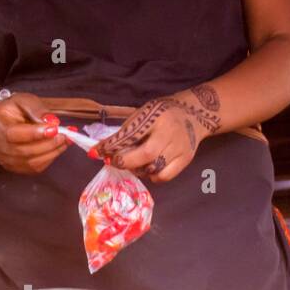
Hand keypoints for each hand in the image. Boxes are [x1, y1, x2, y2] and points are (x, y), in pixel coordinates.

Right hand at [0, 93, 68, 173]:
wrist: (3, 121)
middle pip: (23, 151)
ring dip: (52, 152)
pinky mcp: (13, 166)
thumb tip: (52, 121)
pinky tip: (56, 148)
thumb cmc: (14, 109)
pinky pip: (34, 168)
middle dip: (48, 144)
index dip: (34, 134)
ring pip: (30, 162)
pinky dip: (49, 159)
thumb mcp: (24, 100)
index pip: (13, 133)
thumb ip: (37, 109)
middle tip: (65, 134)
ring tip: (64, 141)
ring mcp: (3, 158)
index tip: (54, 128)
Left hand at [96, 89, 217, 181]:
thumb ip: (127, 130)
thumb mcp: (143, 113)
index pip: (130, 134)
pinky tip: (146, 168)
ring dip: (136, 170)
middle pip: (146, 154)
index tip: (96, 152)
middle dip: (124, 161)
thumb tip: (104, 148)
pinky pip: (165, 176)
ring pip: (154, 168)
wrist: (193, 114)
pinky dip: (151, 176)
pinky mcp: (186, 159)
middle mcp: (170, 132)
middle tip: (112, 161)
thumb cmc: (161, 113)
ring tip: (130, 164)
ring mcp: (180, 147)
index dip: (111, 145)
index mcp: (156, 116)